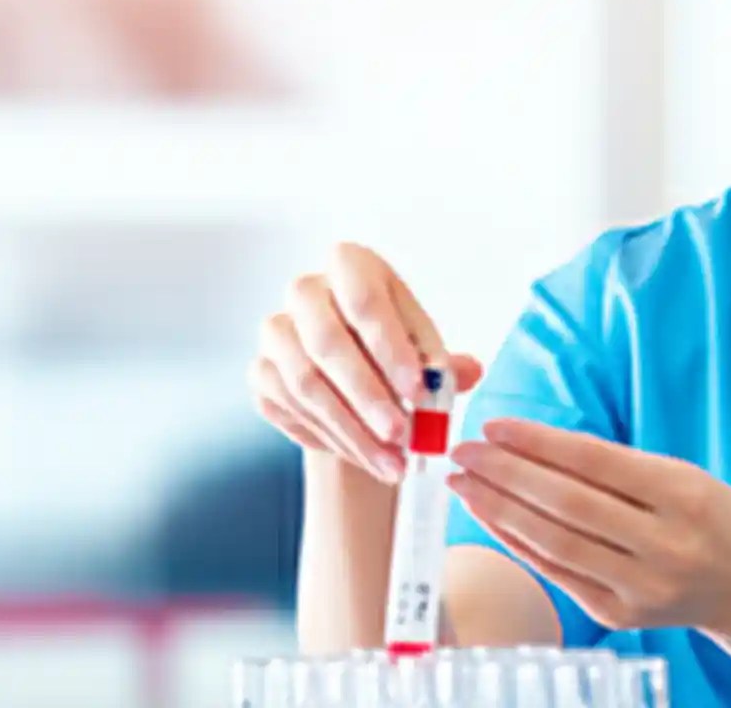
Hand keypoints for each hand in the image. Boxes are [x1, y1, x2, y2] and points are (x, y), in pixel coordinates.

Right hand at [249, 243, 482, 482]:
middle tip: (404, 436)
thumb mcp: (424, 351)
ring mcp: (276, 333)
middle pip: (327, 342)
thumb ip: (444, 364)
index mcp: (350, 266)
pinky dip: (332, 440)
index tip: (421, 392)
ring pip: (306, 385)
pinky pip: (291, 411)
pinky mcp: (260, 373)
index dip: (391, 348)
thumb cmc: (395, 354)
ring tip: (394, 464)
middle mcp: (305, 292)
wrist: (353, 379)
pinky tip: (365, 457)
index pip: (364, 301)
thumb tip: (469, 370)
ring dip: (354, 430)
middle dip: (369, 397)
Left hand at [449, 418, 730, 632]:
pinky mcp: (619, 615)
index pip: (595, 462)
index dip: (538, 442)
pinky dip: (517, 542)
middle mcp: (665, 546)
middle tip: (464, 452)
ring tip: (463, 483)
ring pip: (555, 543)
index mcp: (683, 496)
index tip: (493, 426)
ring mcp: (641, 587)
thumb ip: (611, 464)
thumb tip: (525, 444)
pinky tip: (490, 516)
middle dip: (506, 474)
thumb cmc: (706, 514)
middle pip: (567, 505)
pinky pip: (556, 573)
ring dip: (499, 510)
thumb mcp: (678, 473)